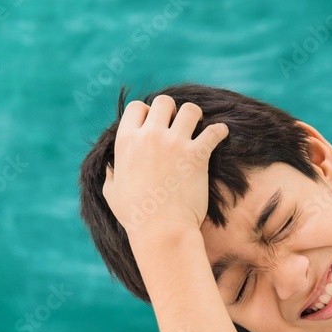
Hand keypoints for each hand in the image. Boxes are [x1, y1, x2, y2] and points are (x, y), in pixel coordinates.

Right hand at [102, 95, 228, 239]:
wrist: (161, 229)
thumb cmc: (136, 215)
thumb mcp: (111, 191)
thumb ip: (111, 172)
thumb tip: (111, 166)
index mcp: (126, 141)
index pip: (138, 107)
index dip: (148, 113)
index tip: (155, 125)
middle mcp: (150, 136)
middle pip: (165, 102)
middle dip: (173, 111)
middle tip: (179, 127)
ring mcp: (174, 143)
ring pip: (190, 110)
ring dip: (195, 117)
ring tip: (198, 129)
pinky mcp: (196, 155)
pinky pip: (214, 131)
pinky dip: (220, 131)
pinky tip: (221, 134)